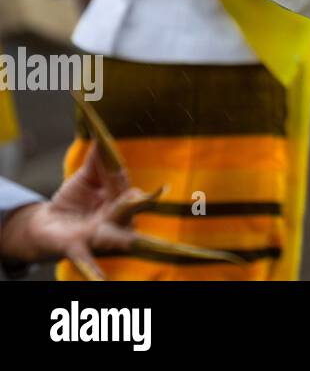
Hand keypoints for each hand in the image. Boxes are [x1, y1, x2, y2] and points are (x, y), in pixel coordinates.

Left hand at [0, 143, 146, 273]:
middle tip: (158, 194)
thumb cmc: (73, 199)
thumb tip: (103, 133)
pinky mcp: (80, 248)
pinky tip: (101, 280)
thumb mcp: (86, 177)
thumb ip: (97, 159)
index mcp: (120, 196)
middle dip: (143, 202)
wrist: (47, 225)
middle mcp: (117, 217)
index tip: (148, 167)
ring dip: (124, 236)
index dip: (127, 173)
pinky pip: (88, 261)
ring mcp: (101, 235)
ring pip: (116, 234)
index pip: (125, 182)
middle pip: (131, 208)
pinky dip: (94, 272)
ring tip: (134, 237)